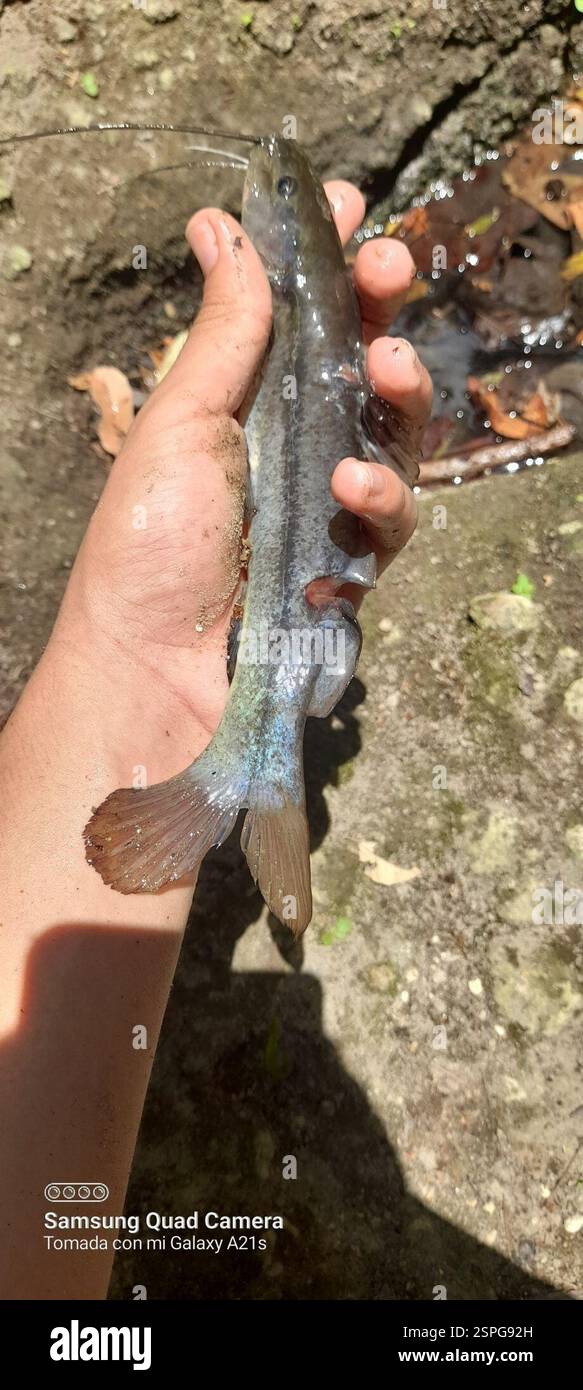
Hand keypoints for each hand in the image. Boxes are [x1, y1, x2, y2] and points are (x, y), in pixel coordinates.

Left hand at [58, 182, 431, 765]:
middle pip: (364, 361)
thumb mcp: (178, 423)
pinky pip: (395, 517)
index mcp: (247, 400)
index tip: (342, 209)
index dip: (328, 262)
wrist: (150, 668)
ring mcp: (329, 504)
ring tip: (384, 368)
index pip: (303, 316)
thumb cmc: (146, 546)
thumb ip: (221, 333)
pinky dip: (382, 494)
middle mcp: (296, 444)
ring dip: (401, 390)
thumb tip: (223, 227)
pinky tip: (350, 487)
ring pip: (399, 432)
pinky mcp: (354, 563)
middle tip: (388, 268)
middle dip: (383, 306)